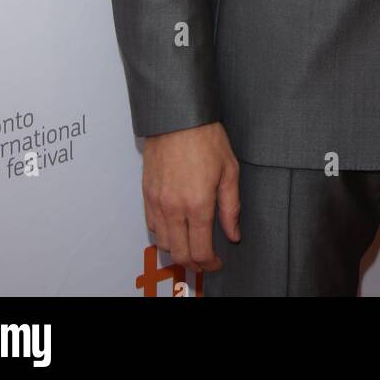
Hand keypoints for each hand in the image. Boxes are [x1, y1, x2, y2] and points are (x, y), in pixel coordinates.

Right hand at [142, 122, 240, 272]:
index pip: (201, 251)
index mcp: (198, 205)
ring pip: (163, 243)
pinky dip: (163, 233)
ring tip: (191, 244)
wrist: (178, 116)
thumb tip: (233, 234)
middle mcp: (174, 208)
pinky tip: (175, 227)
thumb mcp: (229, 170)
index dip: (210, 263)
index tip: (217, 261)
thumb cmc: (206, 138)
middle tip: (205, 260)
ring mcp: (158, 202)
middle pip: (180, 254)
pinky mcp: (147, 193)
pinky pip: (152, 225)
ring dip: (178, 249)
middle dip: (194, 263)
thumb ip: (231, 207)